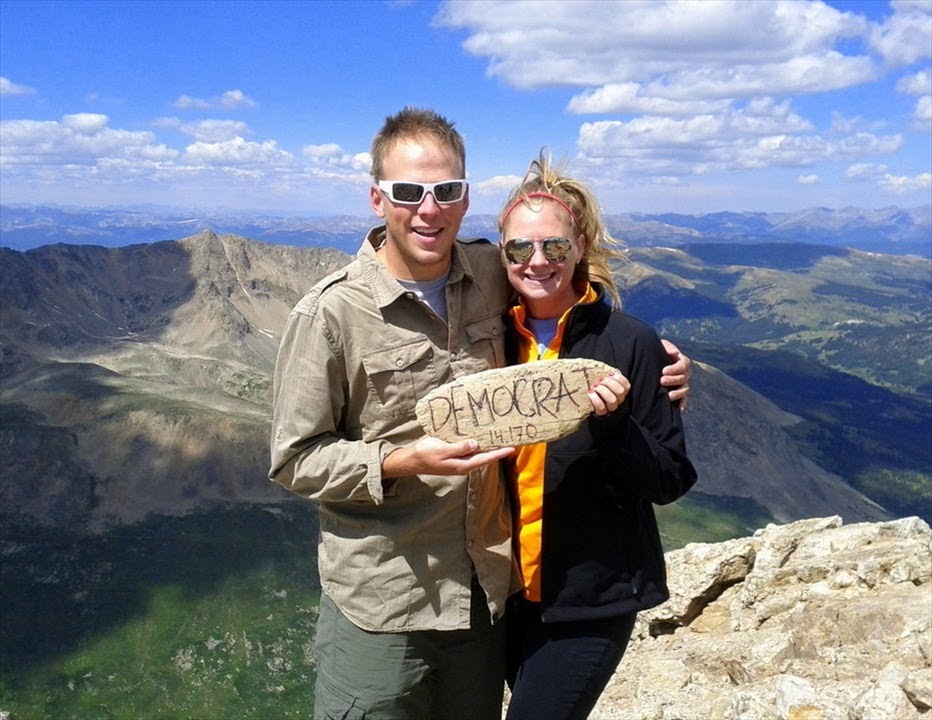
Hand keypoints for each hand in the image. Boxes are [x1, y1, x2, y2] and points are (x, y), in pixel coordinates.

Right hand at [383, 436, 513, 477]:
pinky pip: (469, 450)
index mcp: (462, 465)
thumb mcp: (442, 449)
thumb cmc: (425, 454)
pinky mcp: (454, 456)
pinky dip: (477, 444)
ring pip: (478, 453)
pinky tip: (481, 438)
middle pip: (484, 456)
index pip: (485, 458)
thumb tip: (475, 445)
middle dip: (497, 449)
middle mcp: (463, 464)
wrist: (412, 460)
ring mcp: (459, 461)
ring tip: (500, 438)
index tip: (511, 448)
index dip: (498, 453)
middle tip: (510, 440)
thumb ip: (459, 448)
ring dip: (488, 446)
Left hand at [588, 370, 629, 415]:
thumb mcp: (604, 381)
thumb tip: (605, 369)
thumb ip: (607, 376)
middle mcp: (618, 400)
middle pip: (620, 391)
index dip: (618, 378)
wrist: (589, 404)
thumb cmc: (598, 389)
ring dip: (602, 390)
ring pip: (612, 399)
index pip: (626, 385)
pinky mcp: (602, 413)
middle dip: (609, 383)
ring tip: (594, 386)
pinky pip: (601, 407)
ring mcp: (611, 407)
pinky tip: (590, 393)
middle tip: (600, 380)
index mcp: (621, 391)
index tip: (609, 374)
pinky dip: (595, 399)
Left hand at [660, 339, 690, 409]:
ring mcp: (683, 384)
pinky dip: (682, 404)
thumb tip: (675, 352)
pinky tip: (679, 409)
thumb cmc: (656, 351)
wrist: (651, 361)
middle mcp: (685, 373)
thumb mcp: (661, 345)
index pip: (683, 365)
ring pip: (685, 389)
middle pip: (683, 378)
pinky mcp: (679, 393)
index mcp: (682, 361)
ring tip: (668, 396)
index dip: (675, 368)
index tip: (663, 371)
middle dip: (673, 380)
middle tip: (661, 381)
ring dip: (678, 393)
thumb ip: (668, 347)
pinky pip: (684, 399)